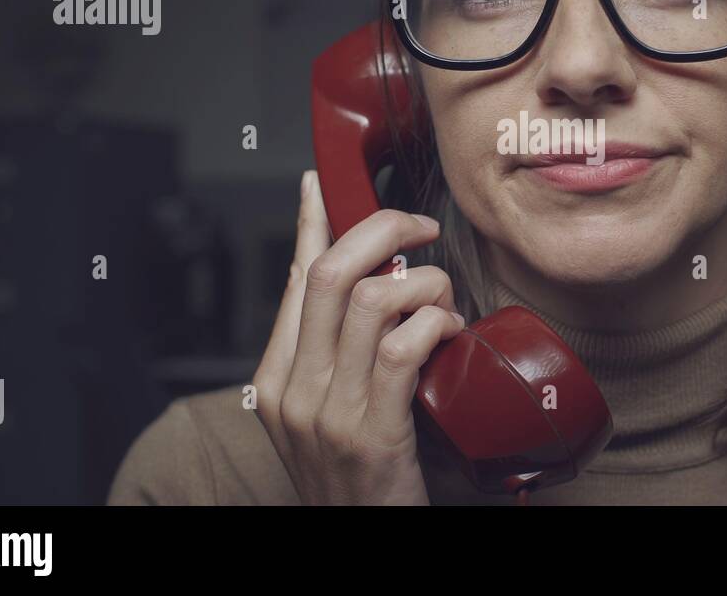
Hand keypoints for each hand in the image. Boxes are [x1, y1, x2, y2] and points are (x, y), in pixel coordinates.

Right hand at [251, 169, 465, 504]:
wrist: (359, 543)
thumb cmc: (357, 478)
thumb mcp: (327, 411)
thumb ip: (333, 352)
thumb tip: (355, 283)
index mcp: (276, 378)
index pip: (294, 279)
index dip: (310, 223)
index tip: (320, 183)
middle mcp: (295, 388)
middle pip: (331, 273)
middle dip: (383, 228)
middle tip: (421, 228)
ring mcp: (328, 411)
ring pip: (373, 300)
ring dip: (424, 283)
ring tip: (443, 301)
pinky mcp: (370, 432)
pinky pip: (403, 347)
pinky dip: (435, 323)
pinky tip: (450, 331)